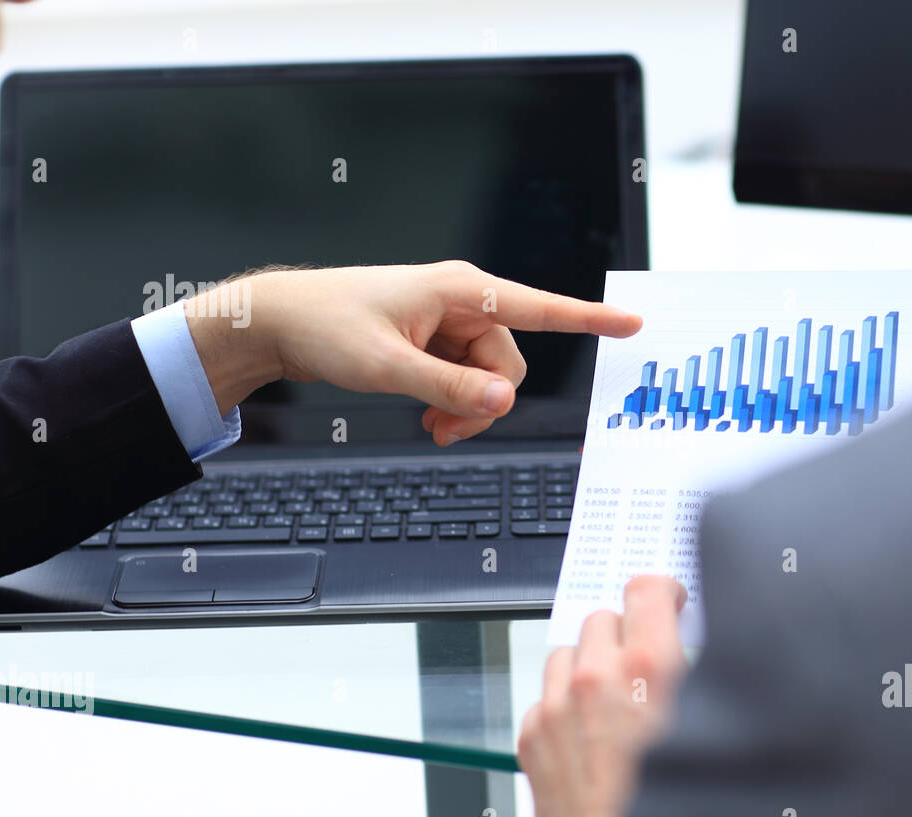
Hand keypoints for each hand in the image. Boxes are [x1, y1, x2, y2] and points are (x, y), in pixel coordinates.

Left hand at [184, 261, 640, 445]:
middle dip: (484, 404)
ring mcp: (448, 323)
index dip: (589, 319)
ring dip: (465, 409)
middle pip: (508, 365)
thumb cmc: (326, 326)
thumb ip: (449, 388)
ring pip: (487, 379)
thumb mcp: (388, 366)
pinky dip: (452, 402)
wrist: (279, 321)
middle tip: (441, 430)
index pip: (539, 307)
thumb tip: (503, 403)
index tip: (632, 323)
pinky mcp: (435, 341)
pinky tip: (425, 414)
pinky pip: (465, 380)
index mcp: (460, 291)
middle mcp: (462, 302)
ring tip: (426, 425)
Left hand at [517, 576, 688, 816]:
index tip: (666, 603)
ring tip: (609, 701)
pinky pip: (544, 695)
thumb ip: (694, 676)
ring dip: (587, 666)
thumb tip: (689, 646)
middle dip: (623, 636)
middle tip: (640, 666)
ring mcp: (558, 705)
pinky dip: (562, 705)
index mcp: (650, 669)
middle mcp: (597, 678)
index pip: (646, 589)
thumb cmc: (668, 812)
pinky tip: (586, 734)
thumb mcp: (705, 726)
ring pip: (567, 652)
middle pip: (604, 618)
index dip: (661, 594)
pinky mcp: (533, 734)